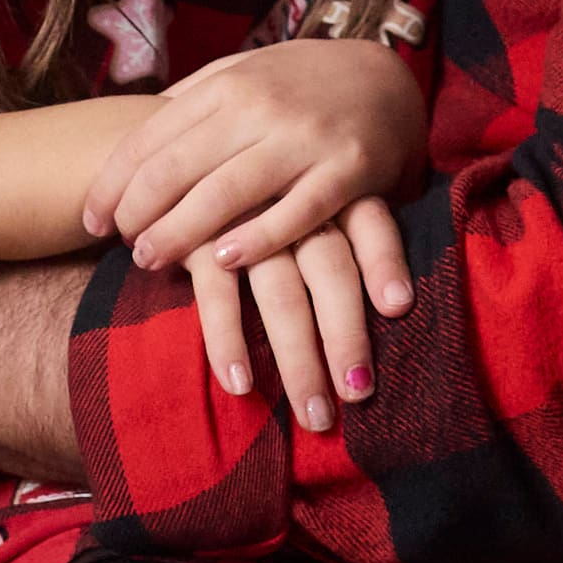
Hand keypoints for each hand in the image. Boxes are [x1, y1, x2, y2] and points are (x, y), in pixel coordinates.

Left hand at [82, 40, 423, 271]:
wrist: (387, 75)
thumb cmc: (301, 83)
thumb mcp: (244, 74)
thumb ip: (195, 101)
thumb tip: (134, 136)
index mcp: (227, 84)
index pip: (152, 136)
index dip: (114, 182)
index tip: (90, 219)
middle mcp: (259, 107)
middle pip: (179, 166)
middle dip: (139, 211)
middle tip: (121, 246)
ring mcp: (303, 139)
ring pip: (227, 192)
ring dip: (180, 232)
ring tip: (148, 261)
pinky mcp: (347, 171)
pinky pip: (295, 212)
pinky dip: (256, 239)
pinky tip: (222, 262)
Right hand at [190, 194, 414, 430]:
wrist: (162, 147)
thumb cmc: (256, 191)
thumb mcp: (300, 193)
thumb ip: (341, 234)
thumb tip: (396, 302)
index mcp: (326, 190)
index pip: (369, 221)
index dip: (385, 260)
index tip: (400, 306)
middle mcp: (292, 202)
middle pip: (330, 269)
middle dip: (346, 334)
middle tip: (358, 395)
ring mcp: (243, 220)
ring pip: (281, 294)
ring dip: (299, 359)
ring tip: (314, 415)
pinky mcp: (197, 237)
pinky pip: (218, 296)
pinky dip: (229, 341)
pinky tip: (241, 385)